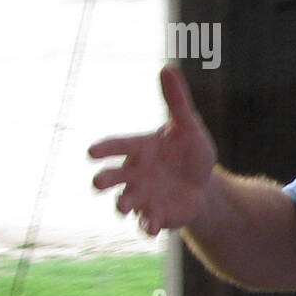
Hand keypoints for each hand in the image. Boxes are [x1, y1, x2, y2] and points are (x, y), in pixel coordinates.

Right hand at [88, 65, 217, 235]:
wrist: (204, 184)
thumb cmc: (189, 151)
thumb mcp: (188, 126)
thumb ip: (177, 101)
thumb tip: (169, 67)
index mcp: (139, 149)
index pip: (117, 145)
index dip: (105, 149)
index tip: (91, 152)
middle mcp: (135, 173)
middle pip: (112, 177)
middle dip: (104, 180)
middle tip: (98, 183)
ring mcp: (143, 196)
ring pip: (125, 202)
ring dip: (123, 205)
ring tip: (124, 207)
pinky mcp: (156, 215)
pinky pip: (147, 222)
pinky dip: (146, 226)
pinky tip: (151, 228)